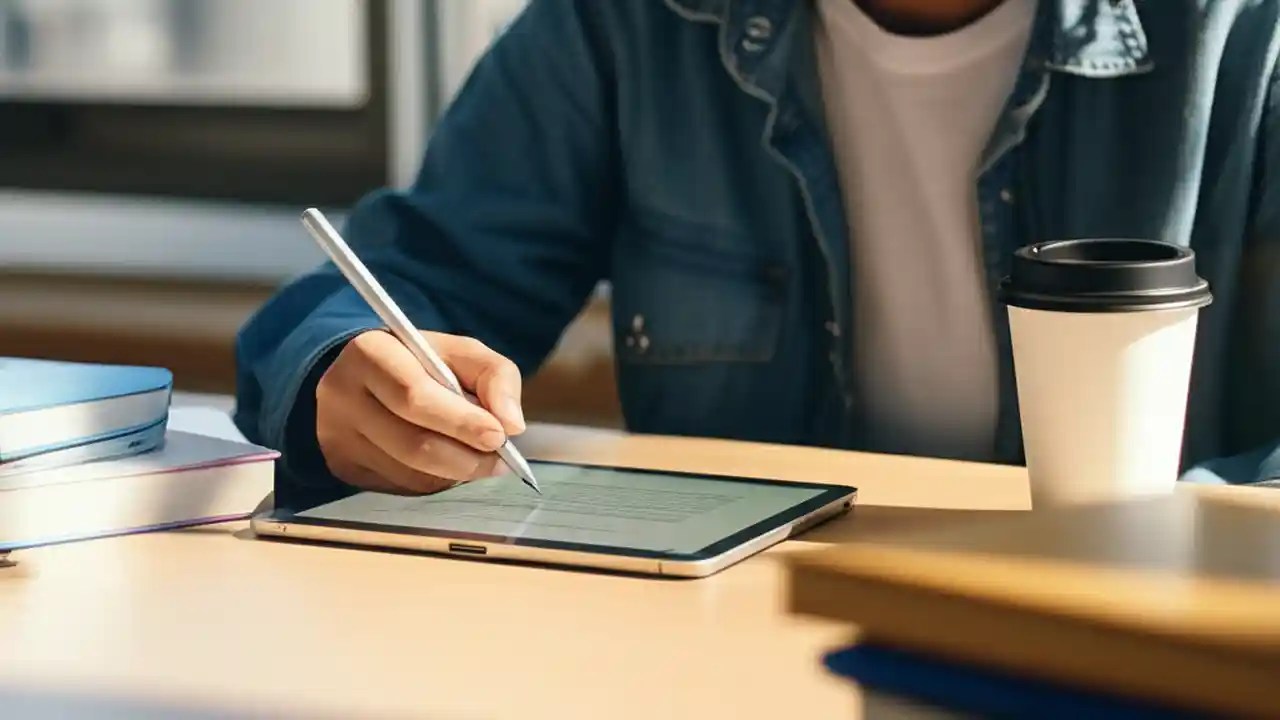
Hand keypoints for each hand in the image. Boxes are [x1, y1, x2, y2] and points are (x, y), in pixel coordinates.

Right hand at [315, 330, 525, 493]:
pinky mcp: (343, 467)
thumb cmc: (420, 362)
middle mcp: (342, 396)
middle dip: (466, 457)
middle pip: (412, 443)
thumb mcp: (459, 352)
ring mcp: (337, 437)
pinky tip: (447, 464)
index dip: (461, 421)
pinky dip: (435, 481)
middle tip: (500, 460)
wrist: (363, 375)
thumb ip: (494, 376)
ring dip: (455, 473)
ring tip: (479, 459)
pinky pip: (401, 487)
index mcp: (370, 353)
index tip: (499, 435)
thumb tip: (512, 423)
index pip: (414, 394)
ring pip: (410, 472)